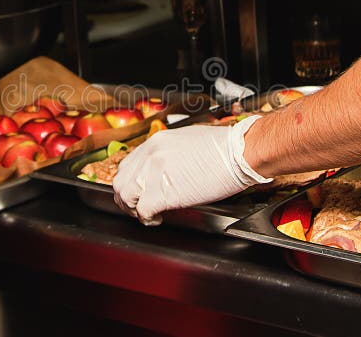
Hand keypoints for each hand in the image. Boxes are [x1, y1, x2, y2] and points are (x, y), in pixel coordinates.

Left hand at [112, 116, 270, 225]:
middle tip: (136, 207)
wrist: (239, 152)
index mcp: (156, 142)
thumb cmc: (223, 148)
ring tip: (146, 214)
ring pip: (126, 196)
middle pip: (121, 181)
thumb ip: (167, 154)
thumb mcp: (186, 141)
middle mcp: (151, 155)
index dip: (130, 183)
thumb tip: (162, 170)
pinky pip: (143, 210)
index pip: (127, 165)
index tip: (137, 192)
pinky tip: (157, 218)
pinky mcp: (165, 191)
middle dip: (126, 199)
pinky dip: (147, 218)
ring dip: (133, 209)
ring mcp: (156, 172)